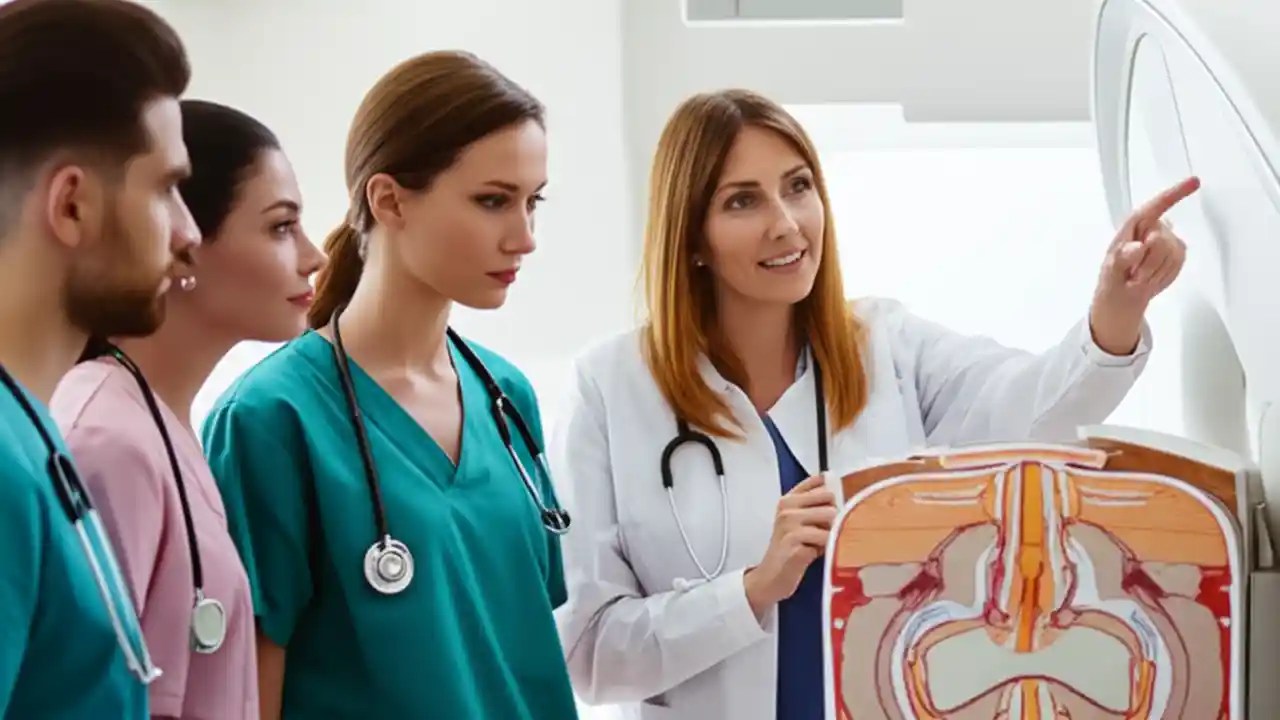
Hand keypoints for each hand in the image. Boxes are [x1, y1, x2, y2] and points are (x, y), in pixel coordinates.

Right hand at [743, 475, 835, 619]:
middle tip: (825, 530)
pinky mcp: (795, 543)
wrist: (770, 577)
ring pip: (830, 517)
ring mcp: (789, 525)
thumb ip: (813, 506)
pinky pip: (826, 538)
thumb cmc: (787, 550)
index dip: (832, 491)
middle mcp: (787, 509)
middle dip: (834, 515)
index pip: (817, 481)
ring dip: (831, 532)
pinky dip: (827, 547)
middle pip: (829, 499)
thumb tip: (837, 491)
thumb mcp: (796, 523)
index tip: (834, 501)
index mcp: (787, 500)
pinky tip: (815, 553)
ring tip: (820, 543)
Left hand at [1089, 176, 1199, 354]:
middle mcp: (1153, 228)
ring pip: (1173, 253)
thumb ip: (1122, 258)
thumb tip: (1137, 247)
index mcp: (1134, 226)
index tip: (1194, 182)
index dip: (1175, 194)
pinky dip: (1165, 275)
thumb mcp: (1111, 270)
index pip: (1156, 206)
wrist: (1125, 295)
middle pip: (1163, 240)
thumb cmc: (1114, 278)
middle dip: (1149, 262)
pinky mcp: (1178, 253)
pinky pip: (1179, 263)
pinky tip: (1153, 277)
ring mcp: (1168, 240)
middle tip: (1134, 273)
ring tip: (1141, 275)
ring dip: (1156, 271)